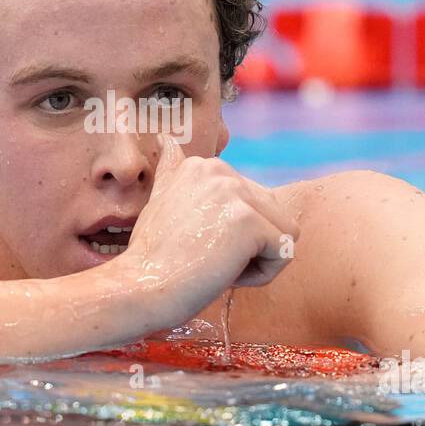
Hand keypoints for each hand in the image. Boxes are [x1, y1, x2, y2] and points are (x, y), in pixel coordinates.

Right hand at [115, 135, 300, 321]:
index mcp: (205, 165)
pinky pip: (285, 253)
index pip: (255, 202)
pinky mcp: (249, 222)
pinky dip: (263, 274)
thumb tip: (166, 138)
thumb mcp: (160, 199)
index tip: (197, 244)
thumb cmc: (151, 255)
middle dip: (251, 246)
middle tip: (208, 259)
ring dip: (259, 260)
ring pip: (284, 233)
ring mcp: (236, 193)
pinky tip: (227, 276)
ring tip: (219, 267)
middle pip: (273, 215)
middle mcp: (221, 170)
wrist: (139, 286)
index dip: (233, 234)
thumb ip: (172, 171)